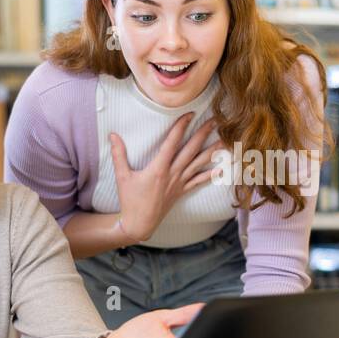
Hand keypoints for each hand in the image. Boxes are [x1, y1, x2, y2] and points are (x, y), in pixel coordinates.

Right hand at [109, 113, 224, 242]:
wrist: (139, 224)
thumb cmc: (130, 200)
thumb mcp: (122, 176)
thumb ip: (118, 154)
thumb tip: (112, 135)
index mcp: (158, 168)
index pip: (172, 142)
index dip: (181, 126)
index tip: (190, 113)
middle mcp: (172, 174)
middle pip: (191, 150)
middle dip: (203, 133)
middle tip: (215, 120)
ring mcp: (179, 183)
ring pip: (199, 164)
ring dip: (213, 152)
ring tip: (226, 141)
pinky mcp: (182, 192)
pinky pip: (199, 182)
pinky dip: (211, 175)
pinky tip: (223, 168)